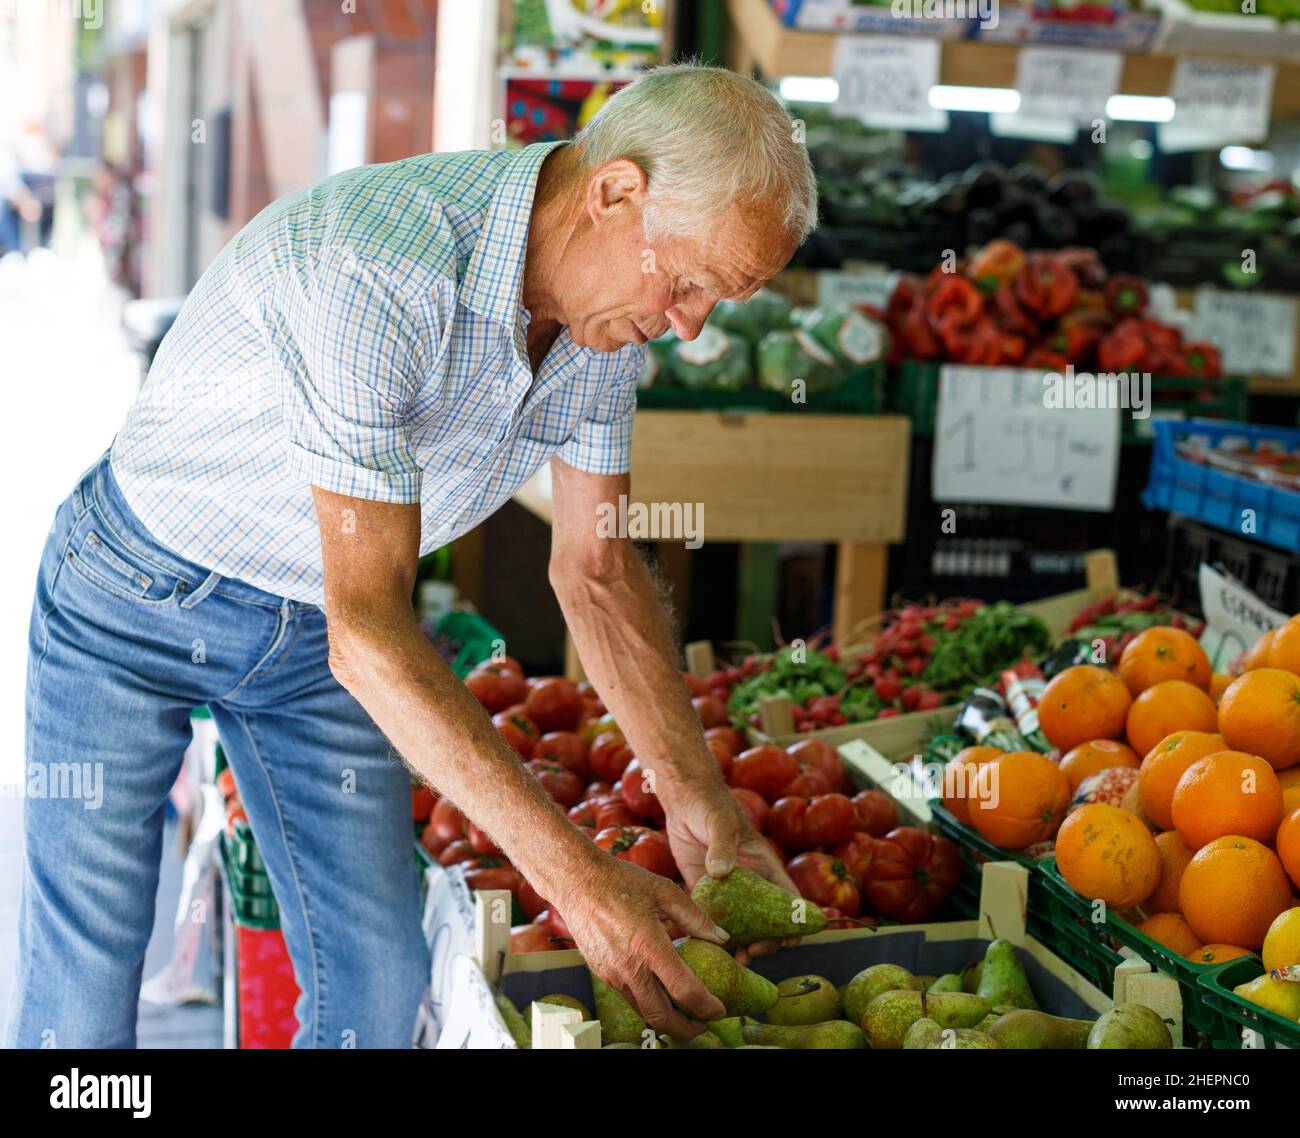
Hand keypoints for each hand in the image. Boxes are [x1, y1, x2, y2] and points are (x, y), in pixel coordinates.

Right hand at [559, 851, 730, 1038]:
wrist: (576, 881)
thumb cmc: (621, 882)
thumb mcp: (664, 891)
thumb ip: (695, 917)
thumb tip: (722, 937)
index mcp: (648, 947)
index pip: (683, 990)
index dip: (706, 1006)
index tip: (720, 1010)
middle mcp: (629, 968)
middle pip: (661, 1017)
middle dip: (686, 1030)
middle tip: (703, 1025)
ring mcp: (612, 974)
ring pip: (643, 1010)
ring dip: (666, 1018)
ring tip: (684, 1010)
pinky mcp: (601, 973)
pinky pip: (629, 996)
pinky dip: (647, 1001)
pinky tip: (658, 988)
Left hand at [662, 779, 801, 965]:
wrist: (684, 799)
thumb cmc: (710, 804)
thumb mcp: (720, 820)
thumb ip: (723, 844)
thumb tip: (720, 871)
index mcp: (764, 866)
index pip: (787, 899)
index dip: (794, 922)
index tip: (790, 943)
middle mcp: (749, 882)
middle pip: (765, 919)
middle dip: (764, 941)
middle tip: (751, 954)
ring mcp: (727, 888)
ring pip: (740, 924)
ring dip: (739, 943)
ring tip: (733, 960)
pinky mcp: (704, 890)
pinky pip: (711, 917)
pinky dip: (711, 933)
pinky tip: (705, 948)